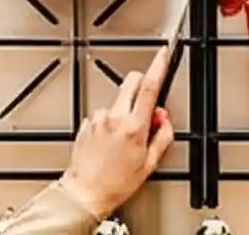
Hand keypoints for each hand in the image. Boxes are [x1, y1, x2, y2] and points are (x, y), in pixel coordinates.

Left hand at [60, 47, 175, 218]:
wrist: (84, 194)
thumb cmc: (115, 184)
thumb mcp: (149, 164)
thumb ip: (162, 136)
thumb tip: (164, 120)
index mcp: (134, 127)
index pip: (149, 87)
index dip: (159, 66)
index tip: (164, 54)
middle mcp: (114, 118)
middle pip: (131, 83)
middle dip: (142, 85)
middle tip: (147, 105)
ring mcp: (98, 119)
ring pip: (118, 101)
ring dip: (124, 111)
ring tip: (123, 140)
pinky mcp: (87, 124)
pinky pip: (104, 115)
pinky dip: (110, 123)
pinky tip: (110, 143)